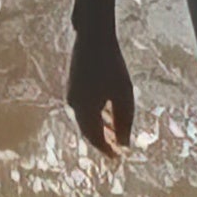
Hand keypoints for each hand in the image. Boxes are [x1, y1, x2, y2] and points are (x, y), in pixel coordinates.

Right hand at [68, 25, 133, 157]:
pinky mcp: (74, 84)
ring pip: (85, 119)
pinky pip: (84, 108)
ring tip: (114, 132)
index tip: (118, 159)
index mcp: (85, 111)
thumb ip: (124, 123)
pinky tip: (107, 111)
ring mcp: (72, 94)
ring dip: (99, 128)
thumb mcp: (123, 97)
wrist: (93, 37)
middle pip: (88, 131)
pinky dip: (95, 115)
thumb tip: (124, 145)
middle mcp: (75, 105)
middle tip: (116, 149)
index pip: (95, 139)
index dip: (106, 150)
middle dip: (102, 141)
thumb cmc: (112, 66)